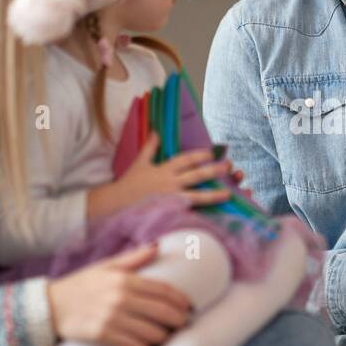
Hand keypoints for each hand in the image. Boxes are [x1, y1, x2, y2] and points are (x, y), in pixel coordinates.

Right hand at [47, 242, 190, 345]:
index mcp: (124, 279)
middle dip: (178, 320)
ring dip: (163, 336)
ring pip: (151, 332)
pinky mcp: (102, 335)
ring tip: (168, 337)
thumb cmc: (81, 285)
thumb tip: (157, 246)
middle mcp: (121, 298)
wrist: (50, 306)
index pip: (164, 291)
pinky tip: (148, 345)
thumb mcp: (106, 266)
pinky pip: (134, 345)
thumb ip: (133, 259)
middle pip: (162, 312)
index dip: (181, 300)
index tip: (189, 307)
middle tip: (184, 324)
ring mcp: (112, 318)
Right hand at [115, 133, 232, 208]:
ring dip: (215, 194)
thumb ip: (150, 147)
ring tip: (229, 193)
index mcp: (164, 170)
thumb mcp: (140, 163)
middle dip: (214, 170)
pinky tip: (215, 215)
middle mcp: (170, 183)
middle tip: (228, 166)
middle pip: (196, 175)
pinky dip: (202, 213)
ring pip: (198, 196)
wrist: (116, 204)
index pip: (186, 160)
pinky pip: (189, 212)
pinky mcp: (170, 213)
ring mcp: (171, 199)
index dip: (201, 156)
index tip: (212, 153)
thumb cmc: (129, 184)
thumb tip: (157, 131)